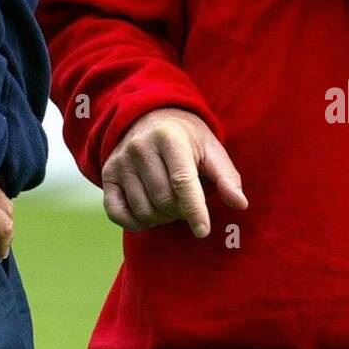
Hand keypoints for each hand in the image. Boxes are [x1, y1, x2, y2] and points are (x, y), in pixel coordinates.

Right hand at [101, 107, 247, 238]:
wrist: (149, 117)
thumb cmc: (188, 138)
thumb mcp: (211, 149)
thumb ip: (226, 177)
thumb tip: (240, 204)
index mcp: (170, 138)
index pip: (182, 181)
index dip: (194, 209)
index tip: (203, 231)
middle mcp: (141, 147)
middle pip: (164, 200)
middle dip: (181, 212)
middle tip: (188, 204)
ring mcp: (121, 160)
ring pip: (143, 210)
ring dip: (162, 218)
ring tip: (172, 205)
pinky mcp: (108, 173)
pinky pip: (117, 213)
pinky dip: (135, 223)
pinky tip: (150, 214)